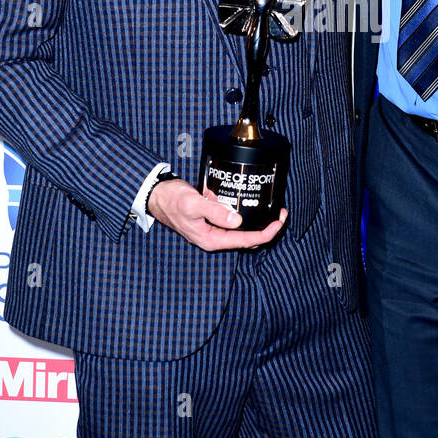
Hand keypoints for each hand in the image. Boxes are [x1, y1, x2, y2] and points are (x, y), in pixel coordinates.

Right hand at [147, 178, 285, 250]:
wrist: (157, 196)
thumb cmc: (173, 201)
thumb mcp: (194, 204)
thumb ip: (215, 212)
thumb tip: (237, 221)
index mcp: (211, 240)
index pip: (246, 241)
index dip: (266, 233)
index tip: (279, 221)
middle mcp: (214, 239)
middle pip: (248, 239)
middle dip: (267, 228)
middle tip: (280, 213)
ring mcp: (214, 231)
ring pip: (242, 231)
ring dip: (258, 223)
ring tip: (272, 210)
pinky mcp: (213, 222)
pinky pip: (234, 222)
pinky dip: (246, 216)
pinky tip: (251, 204)